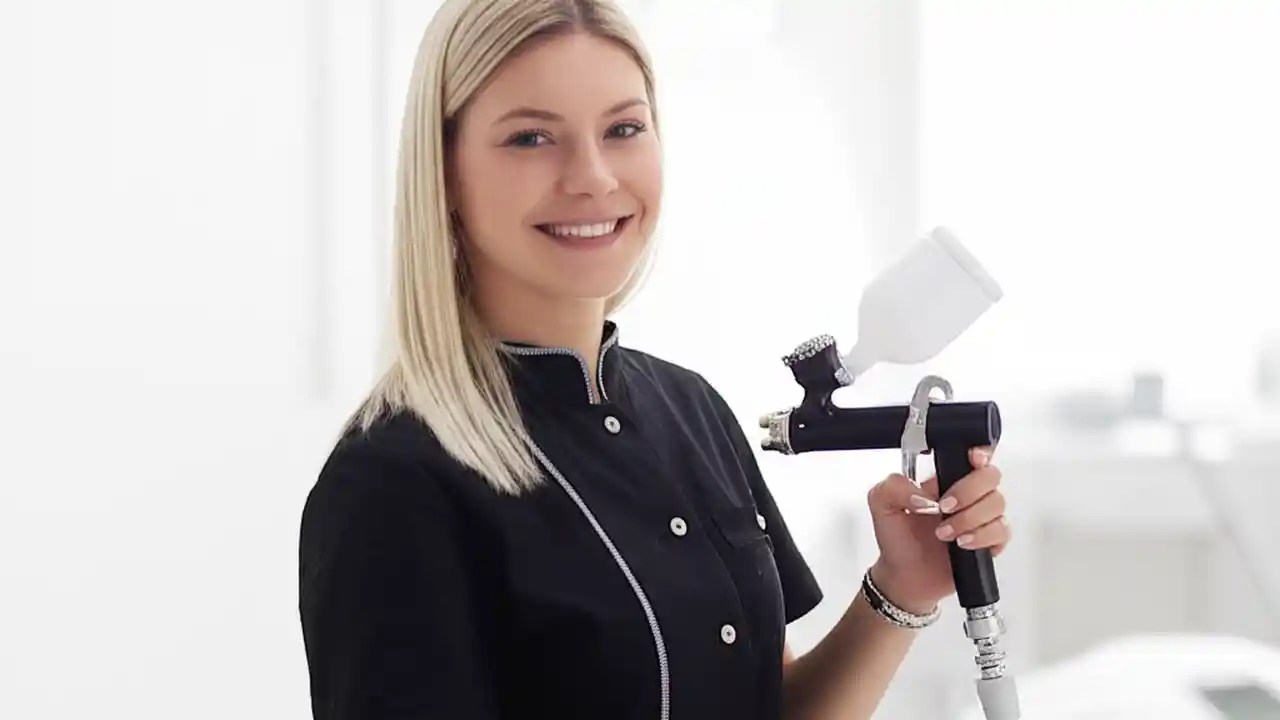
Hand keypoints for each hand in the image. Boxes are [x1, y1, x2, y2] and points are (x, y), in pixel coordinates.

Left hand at [864, 445, 1010, 613]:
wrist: (905, 577)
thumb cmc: (897, 539)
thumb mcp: (881, 504)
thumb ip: (894, 486)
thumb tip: (923, 494)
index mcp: (945, 479)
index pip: (975, 455)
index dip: (981, 453)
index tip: (974, 460)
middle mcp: (968, 496)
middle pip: (991, 476)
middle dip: (969, 491)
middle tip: (944, 507)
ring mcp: (981, 518)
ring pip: (997, 503)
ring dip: (970, 518)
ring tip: (945, 533)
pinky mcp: (990, 542)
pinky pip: (1002, 531)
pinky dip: (982, 536)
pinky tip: (962, 543)